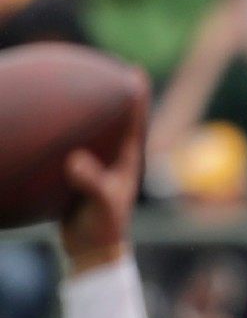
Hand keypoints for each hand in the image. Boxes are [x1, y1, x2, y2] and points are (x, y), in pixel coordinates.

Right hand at [59, 74, 147, 274]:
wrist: (91, 251)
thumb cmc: (103, 228)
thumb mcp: (99, 203)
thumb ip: (91, 182)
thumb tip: (74, 161)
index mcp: (126, 160)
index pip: (134, 122)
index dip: (136, 97)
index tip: (135, 71)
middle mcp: (112, 159)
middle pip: (113, 120)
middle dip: (109, 95)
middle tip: (102, 66)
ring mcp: (94, 166)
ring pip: (89, 133)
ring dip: (82, 113)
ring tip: (70, 88)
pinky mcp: (76, 176)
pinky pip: (67, 149)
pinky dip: (58, 137)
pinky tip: (40, 128)